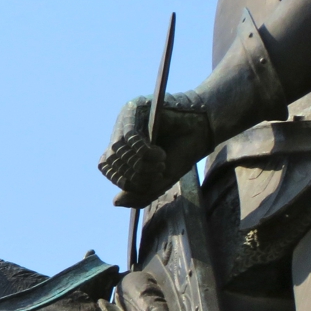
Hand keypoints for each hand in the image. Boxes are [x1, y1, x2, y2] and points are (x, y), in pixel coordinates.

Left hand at [97, 93, 214, 207]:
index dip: (124, 180)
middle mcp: (119, 132)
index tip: (150, 180)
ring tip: (162, 164)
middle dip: (135, 174)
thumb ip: (138, 194)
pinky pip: (130, 137)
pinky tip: (161, 155)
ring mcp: (126, 120)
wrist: (203, 129)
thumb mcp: (159, 181)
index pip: (107, 167)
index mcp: (121, 148)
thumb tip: (115, 202)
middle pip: (112, 160)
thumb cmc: (181, 153)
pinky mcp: (136, 109)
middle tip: (160, 172)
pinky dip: (144, 152)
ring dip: (141, 164)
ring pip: (119, 150)